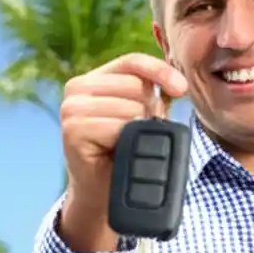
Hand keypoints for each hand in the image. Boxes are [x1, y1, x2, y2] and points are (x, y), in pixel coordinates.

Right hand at [57, 52, 187, 251]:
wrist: (101, 191)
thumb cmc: (122, 151)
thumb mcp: (139, 114)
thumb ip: (151, 92)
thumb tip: (176, 84)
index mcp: (92, 78)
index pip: (132, 62)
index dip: (160, 71)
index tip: (181, 89)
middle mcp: (76, 88)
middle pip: (134, 85)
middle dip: (147, 110)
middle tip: (139, 133)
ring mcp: (71, 108)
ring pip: (128, 106)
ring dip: (137, 128)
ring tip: (126, 143)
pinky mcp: (72, 130)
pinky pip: (116, 127)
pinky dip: (125, 140)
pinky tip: (116, 150)